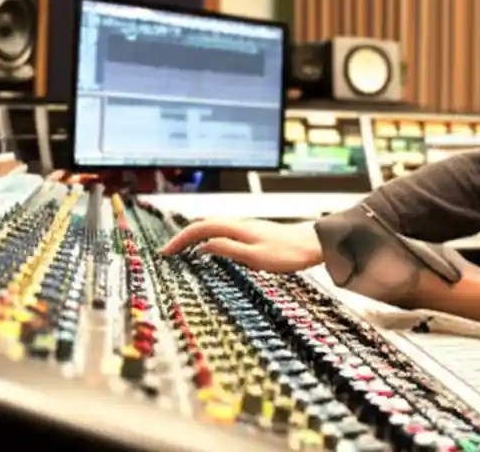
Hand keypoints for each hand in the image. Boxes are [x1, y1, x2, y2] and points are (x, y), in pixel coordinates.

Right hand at [159, 219, 323, 272]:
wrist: (313, 245)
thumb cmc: (288, 253)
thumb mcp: (255, 257)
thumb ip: (227, 249)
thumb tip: (202, 247)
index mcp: (237, 228)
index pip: (200, 229)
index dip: (180, 239)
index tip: (166, 252)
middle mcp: (239, 223)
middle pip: (203, 224)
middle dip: (183, 236)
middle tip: (169, 251)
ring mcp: (246, 227)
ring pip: (213, 226)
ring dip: (195, 235)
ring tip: (183, 249)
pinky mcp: (252, 232)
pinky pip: (222, 230)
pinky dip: (208, 236)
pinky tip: (210, 247)